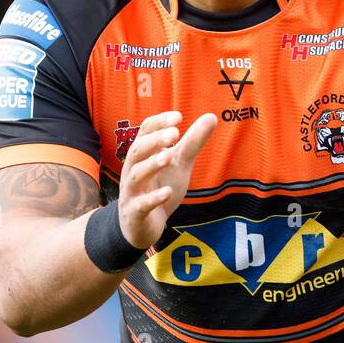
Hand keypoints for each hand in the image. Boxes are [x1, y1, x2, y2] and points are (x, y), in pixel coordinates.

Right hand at [117, 111, 217, 248]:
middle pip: (137, 150)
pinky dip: (153, 198)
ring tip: (169, 157)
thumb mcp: (179, 164)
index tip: (178, 116)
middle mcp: (133, 170)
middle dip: (155, 141)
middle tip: (175, 133)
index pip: (145, 132)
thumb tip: (211, 116)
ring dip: (152, 165)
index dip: (159, 122)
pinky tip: (166, 192)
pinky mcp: (135, 213)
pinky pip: (141, 205)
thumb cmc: (159, 187)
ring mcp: (132, 192)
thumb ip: (192, 142)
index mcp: (143, 154)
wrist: (143, 226)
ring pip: (137, 175)